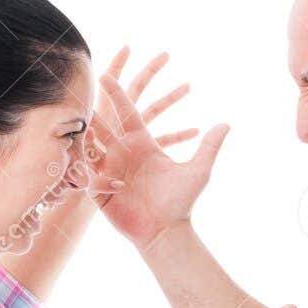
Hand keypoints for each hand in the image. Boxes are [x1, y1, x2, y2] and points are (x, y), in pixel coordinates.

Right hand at [87, 47, 230, 247]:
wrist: (166, 231)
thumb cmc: (181, 202)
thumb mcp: (198, 171)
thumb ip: (209, 147)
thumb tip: (226, 123)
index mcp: (142, 142)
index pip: (127, 111)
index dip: (116, 93)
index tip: (106, 75)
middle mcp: (123, 153)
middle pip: (104, 126)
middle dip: (94, 112)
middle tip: (81, 97)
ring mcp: (109, 170)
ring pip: (90, 149)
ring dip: (85, 140)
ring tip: (80, 131)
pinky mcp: (100, 190)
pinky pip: (92, 178)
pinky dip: (98, 177)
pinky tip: (116, 185)